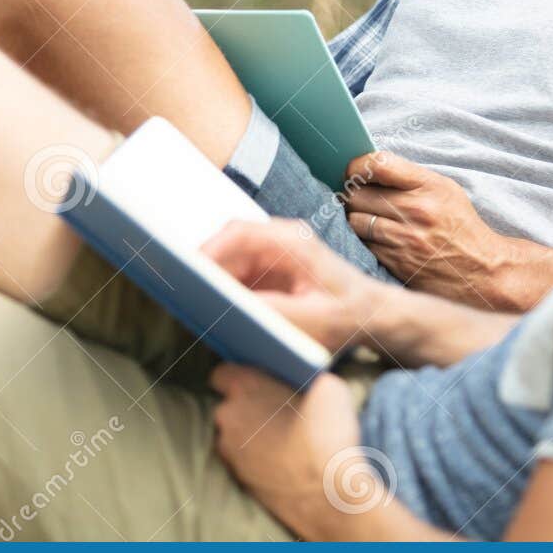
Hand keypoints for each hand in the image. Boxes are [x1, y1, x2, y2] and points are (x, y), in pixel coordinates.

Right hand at [202, 219, 374, 351]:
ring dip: (212, 281)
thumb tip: (238, 309)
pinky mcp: (268, 274)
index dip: (211, 248)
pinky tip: (212, 311)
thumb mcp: (316, 319)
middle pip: (228, 246)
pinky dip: (223, 292)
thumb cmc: (350, 314)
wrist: (372, 315)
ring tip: (190, 302)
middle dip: (204, 267)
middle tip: (181, 290)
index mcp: (292, 243)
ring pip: (228, 261)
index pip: (241, 233)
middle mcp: (279, 242)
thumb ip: (278, 313)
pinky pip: (236, 277)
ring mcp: (272, 256)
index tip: (190, 267)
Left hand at [210, 364, 364, 539]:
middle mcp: (228, 418)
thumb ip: (305, 380)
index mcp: (243, 387)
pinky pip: (247, 464)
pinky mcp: (242, 484)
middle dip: (250, 408)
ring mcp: (231, 455)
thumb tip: (311, 385)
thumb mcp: (328, 386)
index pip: (223, 373)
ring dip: (254, 437)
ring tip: (287, 441)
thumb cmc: (327, 433)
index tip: (261, 381)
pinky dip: (261, 462)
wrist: (331, 495)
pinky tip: (287, 465)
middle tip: (282, 412)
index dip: (241, 375)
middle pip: (231, 407)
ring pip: (237, 438)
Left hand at [343, 151, 543, 309]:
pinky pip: (363, 245)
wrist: (482, 269)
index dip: (357, 165)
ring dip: (355, 219)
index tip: (353, 170)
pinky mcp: (397, 262)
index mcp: (429, 186)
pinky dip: (363, 241)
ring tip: (365, 218)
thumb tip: (366, 168)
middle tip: (357, 197)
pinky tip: (375, 239)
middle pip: (358, 194)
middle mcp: (416, 210)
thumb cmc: (459, 225)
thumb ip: (408, 177)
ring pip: (354, 220)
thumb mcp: (444, 190)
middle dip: (352, 194)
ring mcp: (405, 238)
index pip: (379, 164)